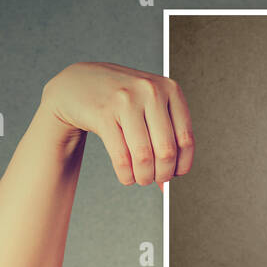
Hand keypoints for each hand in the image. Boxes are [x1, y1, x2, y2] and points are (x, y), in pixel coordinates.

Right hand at [41, 62, 193, 186]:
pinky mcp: (103, 114)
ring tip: (140, 179)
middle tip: (155, 179)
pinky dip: (126, 175)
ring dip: (143, 177)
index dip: (181, 165)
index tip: (174, 175)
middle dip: (162, 174)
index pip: (186, 140)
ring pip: (144, 156)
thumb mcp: (150, 110)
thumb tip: (168, 183)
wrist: (80, 84)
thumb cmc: (122, 100)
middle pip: (166, 151)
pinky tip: (126, 176)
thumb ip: (163, 140)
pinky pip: (121, 157)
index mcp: (169, 89)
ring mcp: (125, 100)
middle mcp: (150, 91)